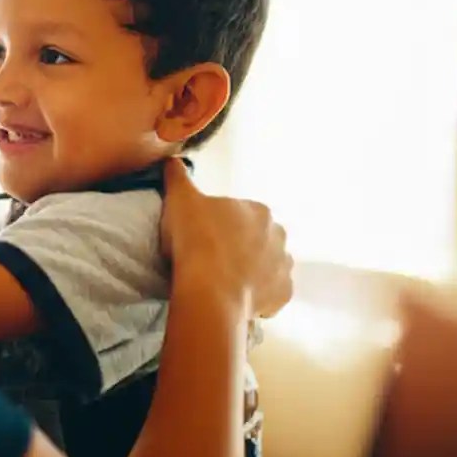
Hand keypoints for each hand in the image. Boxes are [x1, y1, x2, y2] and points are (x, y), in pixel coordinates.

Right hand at [160, 157, 292, 318]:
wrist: (210, 291)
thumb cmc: (196, 240)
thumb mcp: (179, 199)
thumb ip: (177, 176)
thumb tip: (172, 159)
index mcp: (259, 210)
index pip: (240, 214)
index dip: (220, 225)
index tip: (203, 236)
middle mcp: (279, 235)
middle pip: (258, 239)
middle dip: (241, 247)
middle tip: (212, 258)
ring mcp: (284, 266)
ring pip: (268, 266)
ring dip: (252, 271)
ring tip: (224, 281)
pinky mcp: (284, 294)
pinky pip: (271, 293)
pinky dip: (259, 295)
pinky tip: (237, 297)